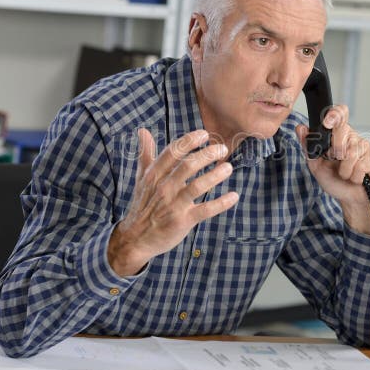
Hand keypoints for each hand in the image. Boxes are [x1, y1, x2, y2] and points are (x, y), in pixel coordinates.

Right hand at [107, 128, 238, 276]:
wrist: (135, 239)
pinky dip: (221, 203)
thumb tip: (143, 131)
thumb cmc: (143, 205)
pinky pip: (205, 210)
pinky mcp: (182, 221)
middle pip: (187, 166)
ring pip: (197, 186)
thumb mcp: (142, 178)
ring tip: (229, 168)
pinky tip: (234, 196)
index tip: (204, 134)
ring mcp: (173, 205)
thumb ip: (146, 154)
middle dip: (207, 155)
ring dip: (215, 175)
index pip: (172, 152)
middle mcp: (164, 188)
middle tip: (222, 149)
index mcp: (154, 175)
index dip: (189, 141)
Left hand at [296, 105, 369, 235]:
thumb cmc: (335, 181)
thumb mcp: (316, 165)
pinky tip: (357, 178)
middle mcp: (353, 137)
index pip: (340, 113)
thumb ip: (308, 146)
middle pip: (344, 131)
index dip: (335, 114)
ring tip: (347, 174)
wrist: (350, 199)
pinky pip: (362, 165)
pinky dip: (355, 176)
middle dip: (336, 151)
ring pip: (351, 153)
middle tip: (336, 162)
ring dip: (345, 170)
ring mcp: (366, 146)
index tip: (327, 122)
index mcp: (338, 134)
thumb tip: (300, 128)